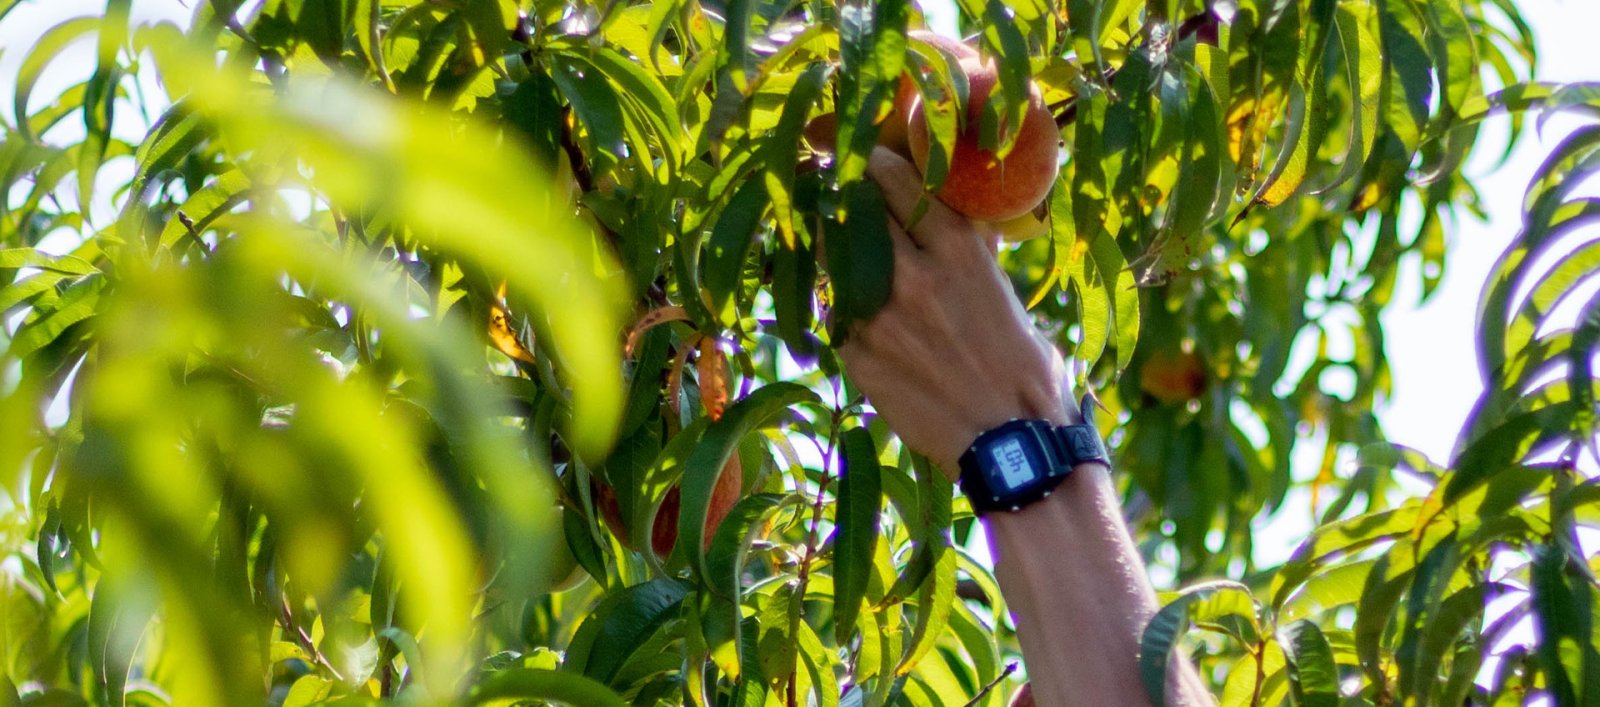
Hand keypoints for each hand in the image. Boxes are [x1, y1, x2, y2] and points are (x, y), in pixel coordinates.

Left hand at [834, 148, 1076, 477]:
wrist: (1010, 444)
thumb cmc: (1026, 372)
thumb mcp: (1007, 296)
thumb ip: (973, 257)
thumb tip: (957, 220)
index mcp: (959, 252)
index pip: (900, 182)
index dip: (879, 164)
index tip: (870, 157)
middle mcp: (913, 275)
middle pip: (856, 213)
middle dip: (846, 199)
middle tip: (839, 191)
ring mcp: (879, 316)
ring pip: (835, 262)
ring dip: (836, 253)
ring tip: (838, 249)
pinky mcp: (858, 355)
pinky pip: (838, 318)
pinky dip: (846, 313)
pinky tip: (860, 318)